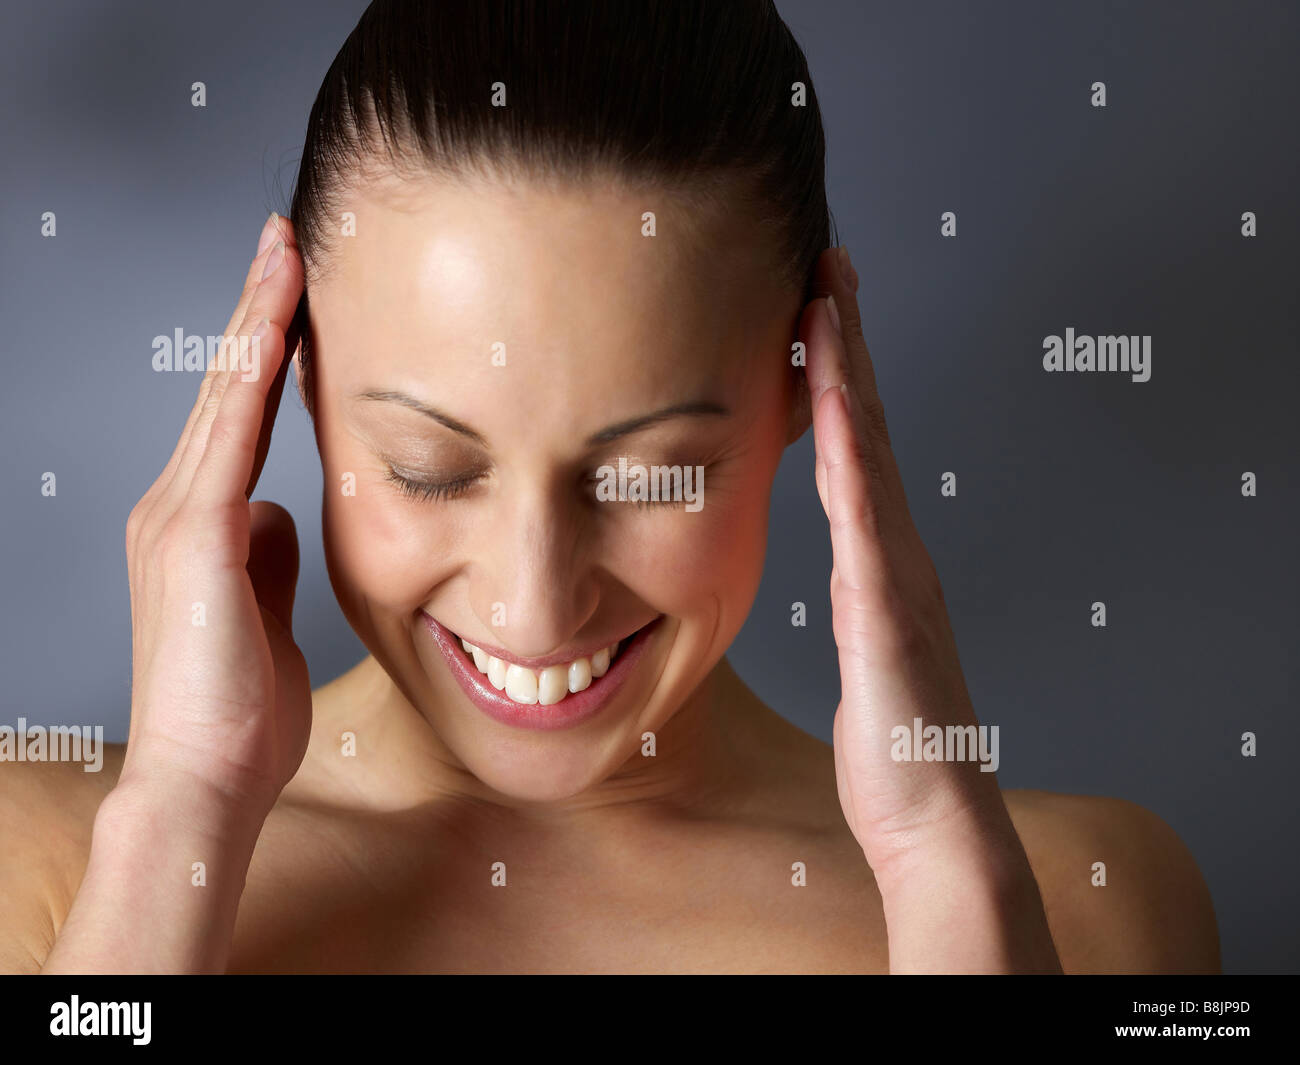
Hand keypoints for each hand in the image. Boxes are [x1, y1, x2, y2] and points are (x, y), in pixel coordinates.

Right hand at [119, 213, 310, 822]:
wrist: (207, 780)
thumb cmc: (240, 714)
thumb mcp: (265, 615)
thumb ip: (264, 557)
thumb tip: (279, 515)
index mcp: (204, 526)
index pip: (245, 416)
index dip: (270, 353)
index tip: (299, 296)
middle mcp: (180, 506)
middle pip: (230, 388)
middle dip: (261, 311)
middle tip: (288, 239)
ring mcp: (178, 515)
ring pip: (226, 394)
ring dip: (258, 317)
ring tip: (286, 249)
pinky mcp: (191, 534)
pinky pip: (230, 433)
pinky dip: (252, 372)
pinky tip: (277, 319)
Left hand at [803, 245, 1059, 970]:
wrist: (934, 819)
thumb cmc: (896, 750)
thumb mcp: (867, 661)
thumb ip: (863, 611)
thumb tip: (853, 586)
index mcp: (880, 563)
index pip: (854, 452)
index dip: (837, 379)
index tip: (816, 313)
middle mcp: (895, 553)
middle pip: (868, 430)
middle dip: (847, 345)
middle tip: (828, 265)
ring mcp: (897, 574)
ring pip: (870, 453)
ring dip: (848, 373)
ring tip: (826, 299)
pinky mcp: (889, 608)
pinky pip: (865, 513)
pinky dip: (853, 451)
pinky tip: (837, 399)